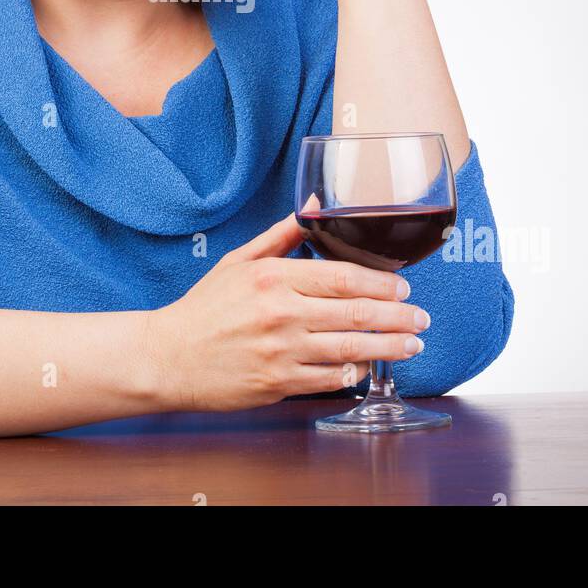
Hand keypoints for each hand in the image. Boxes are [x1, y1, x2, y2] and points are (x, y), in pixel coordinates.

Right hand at [143, 213, 430, 412]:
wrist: (166, 357)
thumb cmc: (205, 308)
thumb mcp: (239, 262)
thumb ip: (282, 235)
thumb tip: (315, 204)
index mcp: (273, 277)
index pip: (342, 277)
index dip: (381, 283)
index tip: (403, 288)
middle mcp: (280, 313)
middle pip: (356, 313)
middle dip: (398, 317)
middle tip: (421, 318)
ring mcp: (280, 351)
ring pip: (350, 348)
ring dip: (389, 348)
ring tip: (413, 345)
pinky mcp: (277, 383)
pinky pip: (329, 379)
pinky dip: (354, 374)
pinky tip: (368, 367)